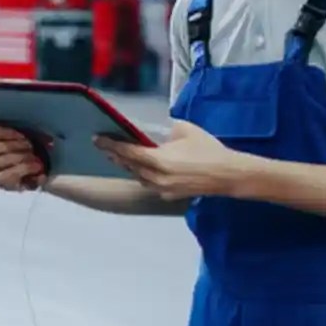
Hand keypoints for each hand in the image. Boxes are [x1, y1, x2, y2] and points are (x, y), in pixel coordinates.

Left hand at [0, 126, 46, 191]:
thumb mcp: (36, 177)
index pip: (3, 178)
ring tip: (28, 143)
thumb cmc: (31, 165)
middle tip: (34, 152)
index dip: (22, 171)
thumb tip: (42, 177)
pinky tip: (20, 135)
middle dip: (19, 157)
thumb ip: (38, 180)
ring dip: (13, 145)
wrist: (26, 150)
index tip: (39, 165)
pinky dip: (7, 134)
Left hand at [94, 120, 246, 199]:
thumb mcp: (184, 129)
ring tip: (120, 157)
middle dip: (116, 156)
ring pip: (138, 177)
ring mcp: (163, 189)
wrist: (229, 175)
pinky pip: (150, 185)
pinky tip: (142, 169)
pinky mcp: (170, 196)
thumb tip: (151, 132)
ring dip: (129, 167)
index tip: (97, 139)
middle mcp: (156, 177)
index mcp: (158, 160)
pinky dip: (143, 176)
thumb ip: (164, 130)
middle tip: (105, 146)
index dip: (110, 145)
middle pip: (129, 166)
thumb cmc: (208, 149)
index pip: (127, 152)